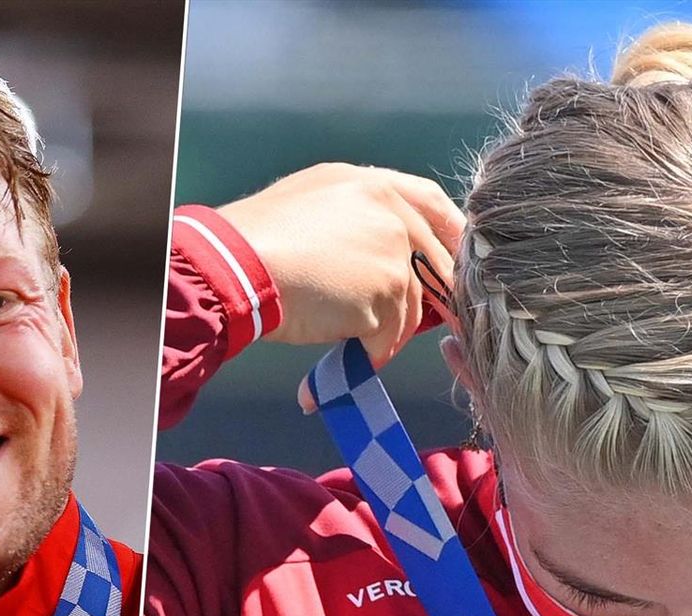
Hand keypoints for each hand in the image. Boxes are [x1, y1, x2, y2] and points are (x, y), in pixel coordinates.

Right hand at [217, 162, 464, 369]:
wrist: (236, 264)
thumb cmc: (256, 240)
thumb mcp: (310, 204)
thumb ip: (354, 218)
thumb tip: (373, 256)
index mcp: (371, 185)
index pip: (430, 202)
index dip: (448, 233)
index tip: (455, 259)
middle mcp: (390, 214)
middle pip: (430, 263)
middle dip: (426, 299)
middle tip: (415, 325)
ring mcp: (392, 254)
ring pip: (409, 308)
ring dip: (383, 333)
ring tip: (350, 342)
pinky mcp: (386, 294)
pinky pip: (388, 336)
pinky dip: (369, 352)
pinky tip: (345, 354)